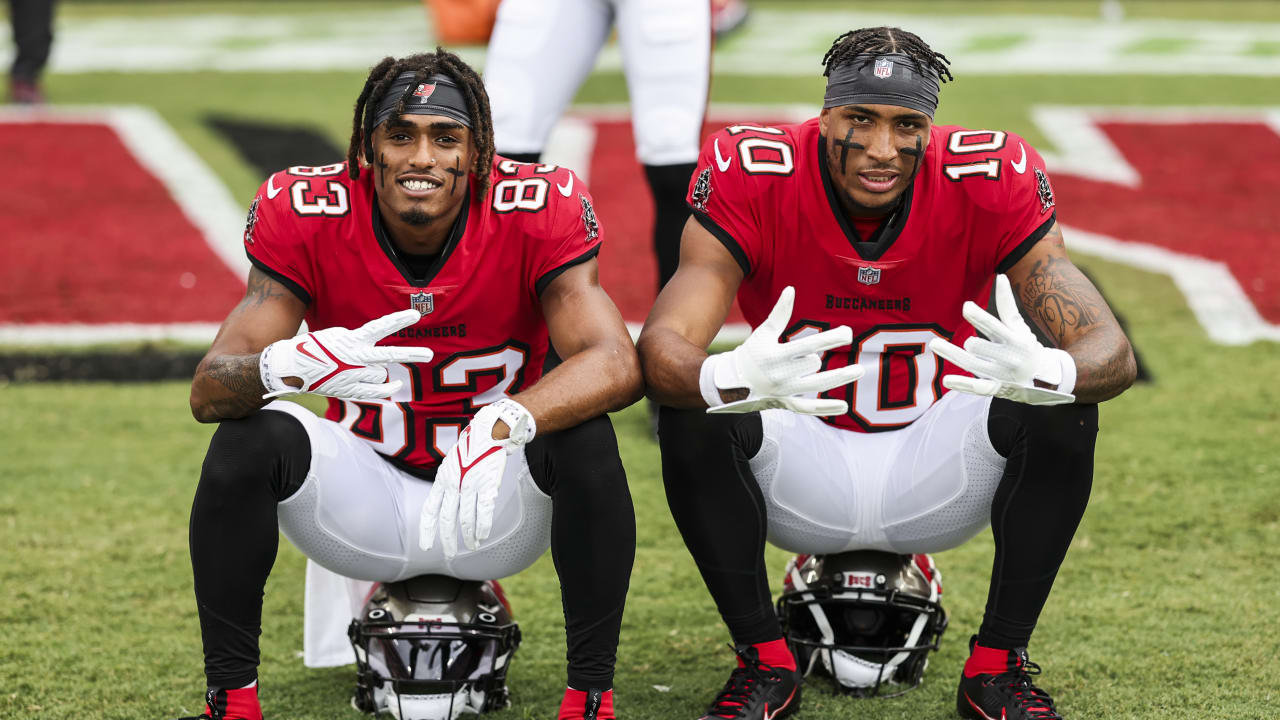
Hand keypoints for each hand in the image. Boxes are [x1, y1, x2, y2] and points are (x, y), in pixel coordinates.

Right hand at [258, 309, 432, 400]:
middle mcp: (356, 358)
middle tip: (430, 354)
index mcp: (352, 340)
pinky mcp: (351, 390)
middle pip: (389, 354)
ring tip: (356, 366)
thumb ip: (360, 342)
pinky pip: (377, 391)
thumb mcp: (337, 335)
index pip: (380, 327)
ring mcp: (355, 375)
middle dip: (411, 354)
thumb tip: (380, 358)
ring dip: (376, 370)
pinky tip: (397, 384)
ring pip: (381, 373)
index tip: (416, 315)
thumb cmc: (316, 348)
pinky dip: (388, 388)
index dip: (398, 321)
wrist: (292, 368)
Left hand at [419, 399, 535, 557]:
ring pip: (466, 518)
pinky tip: (482, 536)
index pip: (430, 509)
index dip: (427, 529)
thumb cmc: (473, 447)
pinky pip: (484, 510)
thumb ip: (449, 483)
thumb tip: (447, 502)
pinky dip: (483, 526)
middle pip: (447, 518)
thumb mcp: (453, 464)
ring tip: (472, 546)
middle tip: (449, 554)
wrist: (490, 430)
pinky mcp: (488, 483)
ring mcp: (470, 484)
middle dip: (448, 539)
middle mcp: (454, 484)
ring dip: (469, 536)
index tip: (426, 546)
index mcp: (443, 480)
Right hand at [701, 286, 862, 415]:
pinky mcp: (785, 403)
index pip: (809, 346)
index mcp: (775, 355)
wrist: (730, 383)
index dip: (830, 339)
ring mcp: (784, 391)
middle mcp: (780, 375)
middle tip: (816, 354)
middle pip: (813, 364)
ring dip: (840, 377)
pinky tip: (844, 406)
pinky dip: (826, 408)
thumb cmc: (750, 353)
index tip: (848, 334)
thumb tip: (791, 289)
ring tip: (860, 370)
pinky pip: (808, 408)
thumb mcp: (763, 332)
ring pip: (817, 385)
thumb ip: (779, 313)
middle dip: (816, 357)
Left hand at [929, 274, 1076, 405]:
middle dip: (972, 344)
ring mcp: (1002, 375)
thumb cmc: (1027, 346)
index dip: (979, 317)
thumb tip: (1000, 277)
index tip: (966, 307)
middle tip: (968, 342)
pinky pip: (978, 388)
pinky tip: (946, 380)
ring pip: (973, 365)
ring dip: (952, 355)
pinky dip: (963, 385)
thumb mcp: (1020, 326)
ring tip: (934, 344)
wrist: (1047, 379)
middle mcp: (1009, 357)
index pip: (994, 326)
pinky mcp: (998, 389)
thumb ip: (1007, 305)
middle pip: (981, 348)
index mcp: (1015, 339)